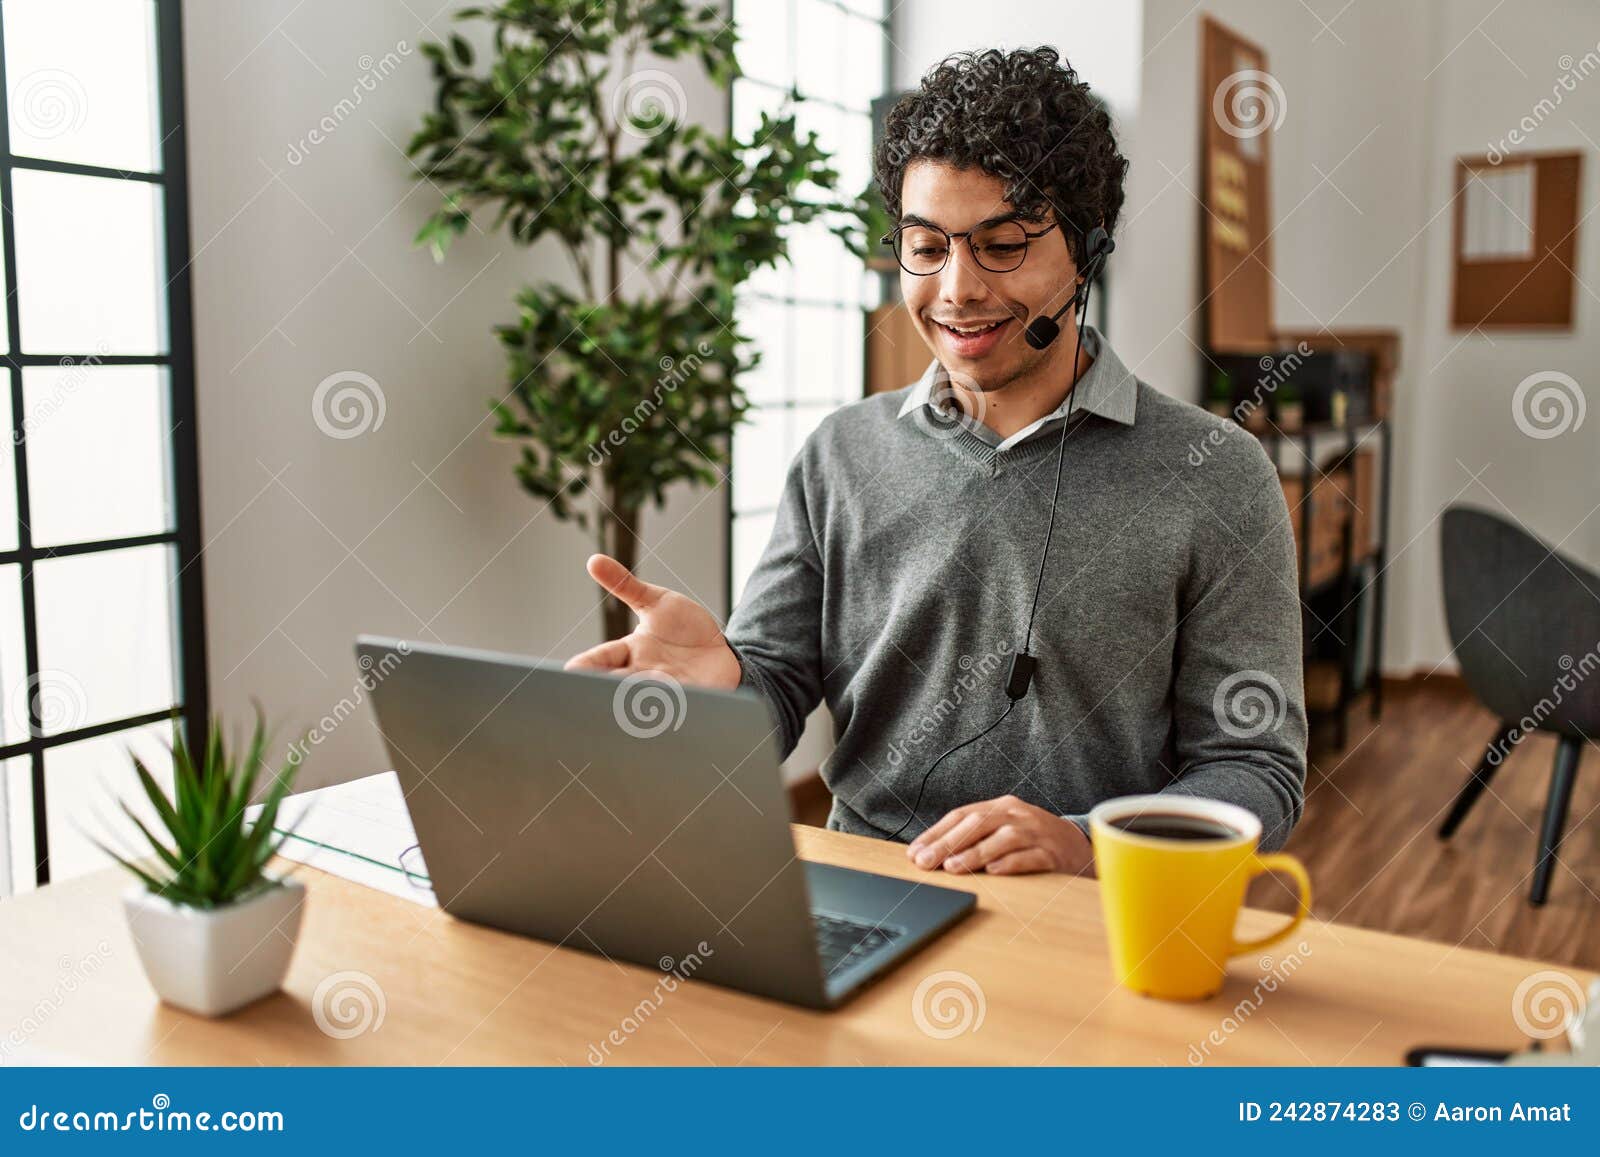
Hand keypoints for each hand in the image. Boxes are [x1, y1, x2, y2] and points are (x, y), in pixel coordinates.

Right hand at [565, 554, 741, 689]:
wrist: (722, 653)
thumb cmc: (685, 630)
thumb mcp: (656, 602)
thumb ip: (626, 585)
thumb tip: (594, 560)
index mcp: (629, 652)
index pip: (600, 659)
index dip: (586, 665)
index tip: (571, 670)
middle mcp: (642, 674)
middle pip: (616, 683)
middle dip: (605, 687)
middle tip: (595, 688)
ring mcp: (665, 690)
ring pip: (642, 698)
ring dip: (635, 697)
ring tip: (630, 694)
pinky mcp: (691, 699)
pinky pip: (675, 704)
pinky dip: (668, 705)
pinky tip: (666, 704)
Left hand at [907, 795, 1092, 874]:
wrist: (1080, 846)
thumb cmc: (1034, 840)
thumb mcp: (1004, 829)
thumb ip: (975, 836)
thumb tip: (933, 853)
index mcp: (1001, 807)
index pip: (962, 815)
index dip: (936, 833)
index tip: (916, 853)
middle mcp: (1017, 815)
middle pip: (978, 824)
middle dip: (948, 843)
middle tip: (926, 862)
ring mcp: (1036, 833)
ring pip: (1002, 839)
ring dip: (975, 853)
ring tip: (953, 868)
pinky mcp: (1053, 853)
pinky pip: (1029, 856)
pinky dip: (1011, 863)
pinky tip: (994, 871)